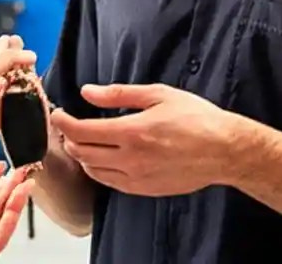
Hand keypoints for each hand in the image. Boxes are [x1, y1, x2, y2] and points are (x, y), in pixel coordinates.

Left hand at [0, 36, 37, 156]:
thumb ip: (5, 59)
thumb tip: (27, 53)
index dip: (12, 49)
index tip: (25, 52)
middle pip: (8, 66)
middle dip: (19, 67)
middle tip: (29, 67)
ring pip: (13, 85)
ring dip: (22, 84)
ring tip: (29, 82)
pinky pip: (14, 104)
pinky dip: (22, 101)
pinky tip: (28, 97)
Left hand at [51, 83, 241, 196]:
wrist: (223, 150)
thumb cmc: (195, 117)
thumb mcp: (158, 95)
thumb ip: (119, 95)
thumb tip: (87, 92)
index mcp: (132, 132)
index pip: (82, 131)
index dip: (63, 122)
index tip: (58, 114)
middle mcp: (130, 159)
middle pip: (82, 152)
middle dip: (68, 137)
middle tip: (67, 125)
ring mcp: (136, 178)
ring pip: (92, 170)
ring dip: (82, 154)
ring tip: (83, 139)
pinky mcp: (143, 189)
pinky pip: (109, 182)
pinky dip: (98, 169)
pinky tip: (103, 157)